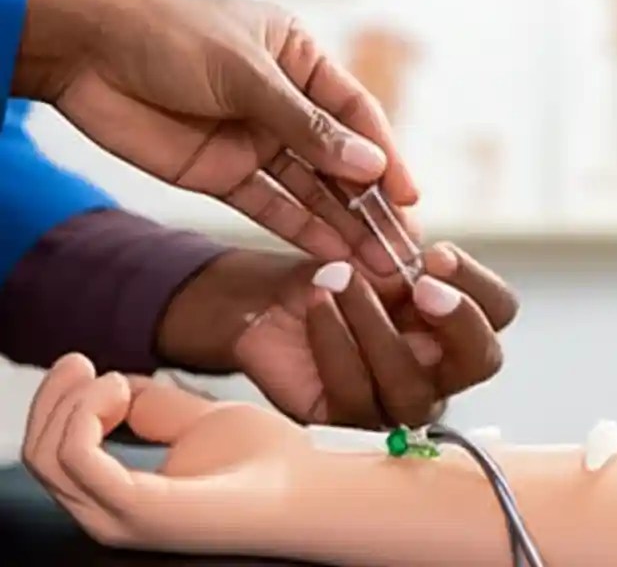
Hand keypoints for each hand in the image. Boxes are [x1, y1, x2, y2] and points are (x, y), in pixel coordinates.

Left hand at [13, 0, 417, 273]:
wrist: (80, 54)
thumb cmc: (167, 37)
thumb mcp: (246, 75)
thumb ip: (307, 128)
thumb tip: (372, 167)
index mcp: (300, 58)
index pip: (357, 114)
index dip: (386, 156)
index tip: (409, 197)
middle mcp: (286, 101)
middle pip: (341, 159)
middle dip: (372, 202)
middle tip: (403, 244)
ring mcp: (255, 140)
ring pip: (312, 189)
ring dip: (344, 224)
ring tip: (377, 262)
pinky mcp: (223, 173)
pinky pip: (272, 205)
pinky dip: (301, 230)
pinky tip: (333, 254)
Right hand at [22, 354, 306, 552]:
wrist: (313, 484)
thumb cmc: (271, 461)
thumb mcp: (200, 421)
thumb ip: (153, 407)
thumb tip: (117, 383)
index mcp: (121, 499)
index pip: (52, 457)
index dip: (60, 404)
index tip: (94, 367)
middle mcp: (110, 516)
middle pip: (38, 456)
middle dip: (53, 398)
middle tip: (84, 362)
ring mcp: (121, 519)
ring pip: (48, 453)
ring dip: (73, 400)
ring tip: (116, 380)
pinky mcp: (141, 510)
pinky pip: (76, 456)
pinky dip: (85, 411)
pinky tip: (119, 389)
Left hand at [157, 242, 517, 427]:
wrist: (265, 301)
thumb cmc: (329, 274)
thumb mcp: (371, 249)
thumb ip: (404, 250)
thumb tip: (423, 254)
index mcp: (454, 320)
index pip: (499, 310)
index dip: (475, 283)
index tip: (435, 254)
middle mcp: (438, 368)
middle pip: (481, 359)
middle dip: (457, 320)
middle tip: (420, 285)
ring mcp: (397, 401)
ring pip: (411, 384)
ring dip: (375, 325)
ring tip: (340, 278)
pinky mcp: (349, 421)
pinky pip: (354, 396)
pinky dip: (335, 343)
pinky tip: (317, 303)